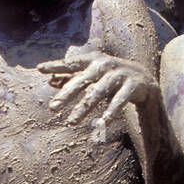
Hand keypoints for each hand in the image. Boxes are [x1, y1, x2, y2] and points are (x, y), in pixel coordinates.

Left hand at [38, 49, 158, 140]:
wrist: (143, 78)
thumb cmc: (110, 76)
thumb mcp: (92, 74)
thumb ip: (72, 77)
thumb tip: (50, 82)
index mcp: (93, 60)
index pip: (71, 63)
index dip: (56, 65)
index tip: (40, 68)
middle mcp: (104, 65)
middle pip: (82, 81)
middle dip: (66, 94)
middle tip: (52, 108)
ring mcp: (119, 75)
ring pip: (98, 93)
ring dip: (83, 109)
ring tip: (71, 122)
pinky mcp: (131, 86)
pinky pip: (119, 101)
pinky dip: (110, 112)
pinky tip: (101, 123)